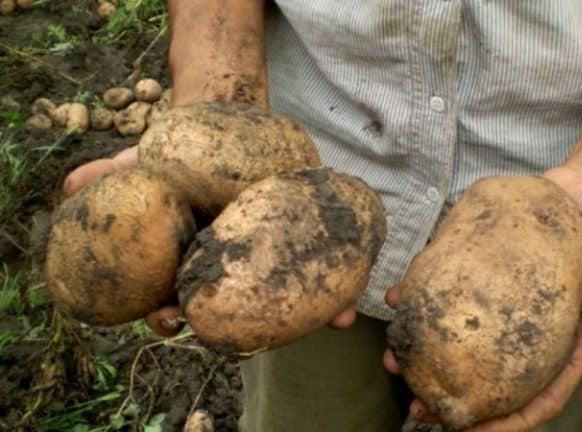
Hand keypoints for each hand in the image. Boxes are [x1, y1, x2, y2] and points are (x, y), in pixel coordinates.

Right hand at [63, 146, 357, 335]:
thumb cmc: (182, 152)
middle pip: (238, 308)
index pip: (179, 298)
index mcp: (194, 261)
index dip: (172, 314)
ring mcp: (272, 255)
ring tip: (337, 322)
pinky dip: (340, 281)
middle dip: (244, 328)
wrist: (230, 122)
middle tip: (247, 340)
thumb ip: (112, 176)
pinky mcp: (304, 234)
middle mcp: (235, 267)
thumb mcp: (146, 160)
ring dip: (312, 314)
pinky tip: (357, 291)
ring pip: (287, 294)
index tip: (170, 319)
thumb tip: (71, 186)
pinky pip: (322, 261)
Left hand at [383, 166, 581, 430]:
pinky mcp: (490, 263)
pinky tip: (397, 297)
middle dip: (457, 396)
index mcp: (575, 338)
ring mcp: (508, 295)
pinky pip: (454, 283)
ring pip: (464, 333)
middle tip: (420, 403)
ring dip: (428, 350)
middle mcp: (536, 325)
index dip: (512, 419)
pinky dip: (424, 293)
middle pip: (494, 372)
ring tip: (394, 360)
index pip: (544, 392)